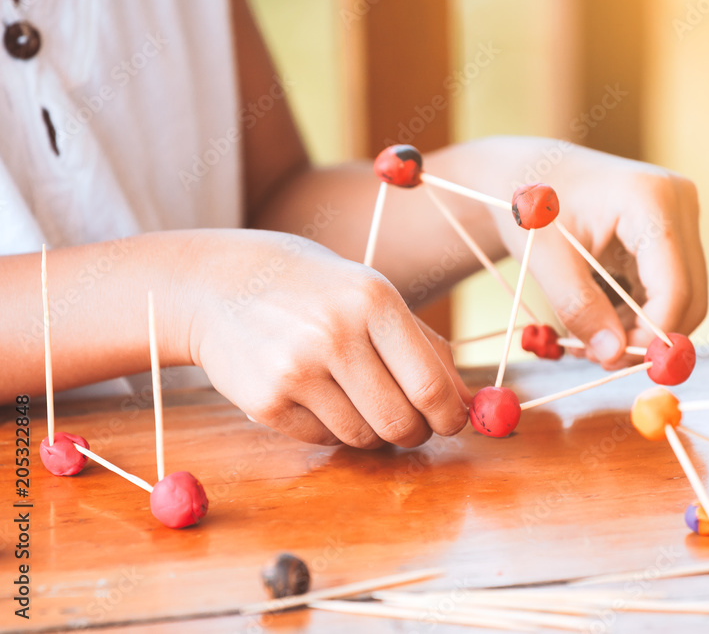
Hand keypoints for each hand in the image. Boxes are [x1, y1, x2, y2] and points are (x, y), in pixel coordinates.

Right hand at [185, 230, 470, 446]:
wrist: (221, 284)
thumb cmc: (317, 292)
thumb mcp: (374, 298)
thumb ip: (427, 349)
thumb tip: (471, 404)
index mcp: (374, 300)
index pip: (430, 385)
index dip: (450, 416)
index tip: (451, 422)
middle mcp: (335, 332)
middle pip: (401, 422)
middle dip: (415, 433)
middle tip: (410, 425)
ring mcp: (296, 369)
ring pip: (364, 438)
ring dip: (373, 433)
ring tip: (358, 400)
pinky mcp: (265, 401)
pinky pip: (323, 440)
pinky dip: (332, 430)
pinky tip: (317, 397)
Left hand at [433, 137, 706, 370]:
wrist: (525, 172)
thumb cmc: (530, 205)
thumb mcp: (545, 258)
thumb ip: (578, 306)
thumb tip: (613, 356)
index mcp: (651, 199)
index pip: (674, 286)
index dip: (650, 335)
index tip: (612, 362)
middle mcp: (680, 203)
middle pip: (690, 296)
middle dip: (648, 336)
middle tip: (599, 358)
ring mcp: (681, 217)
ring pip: (682, 298)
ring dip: (641, 328)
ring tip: (588, 336)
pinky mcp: (672, 233)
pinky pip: (669, 289)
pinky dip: (638, 313)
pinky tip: (599, 315)